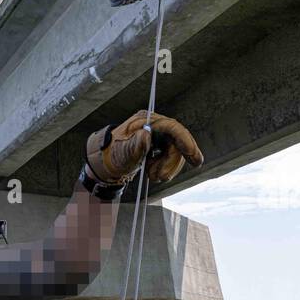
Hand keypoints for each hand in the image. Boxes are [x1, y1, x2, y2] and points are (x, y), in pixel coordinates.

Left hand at [86, 110, 202, 186]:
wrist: (105, 162)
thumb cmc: (112, 155)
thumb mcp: (123, 153)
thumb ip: (135, 145)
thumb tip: (147, 135)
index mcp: (145, 121)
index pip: (172, 127)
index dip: (185, 141)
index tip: (194, 158)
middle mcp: (154, 125)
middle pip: (176, 142)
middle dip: (172, 162)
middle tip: (161, 178)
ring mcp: (157, 135)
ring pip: (175, 151)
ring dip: (167, 167)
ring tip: (150, 176)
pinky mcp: (159, 145)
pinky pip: (171, 156)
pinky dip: (164, 167)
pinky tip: (151, 172)